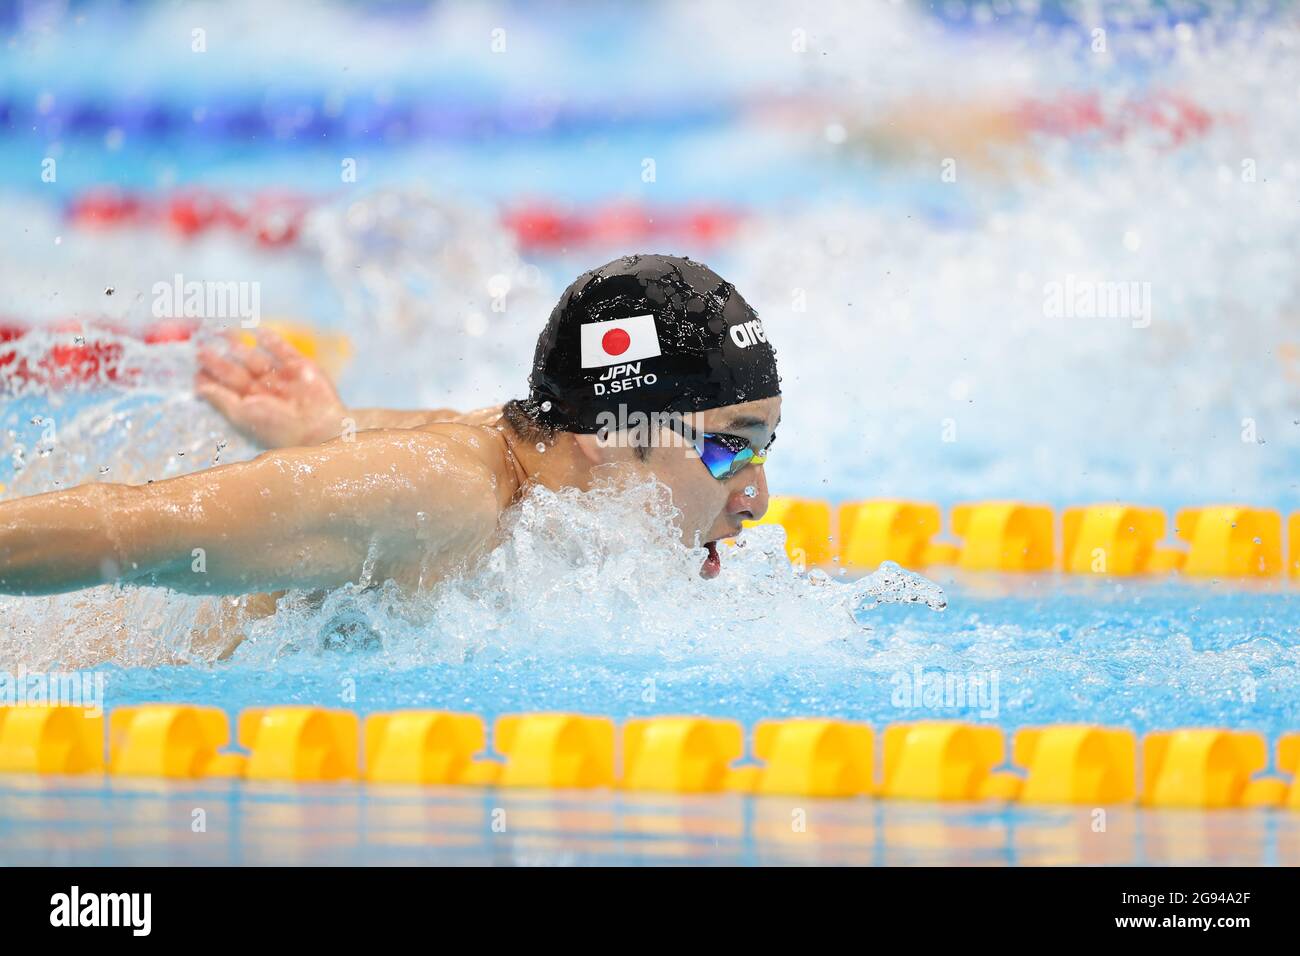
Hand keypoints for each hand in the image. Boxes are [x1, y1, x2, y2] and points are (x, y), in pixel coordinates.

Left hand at [196, 329, 346, 447]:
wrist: (317, 424)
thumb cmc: (276, 425)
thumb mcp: (241, 413)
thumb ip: (220, 398)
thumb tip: (198, 387)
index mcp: (250, 406)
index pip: (224, 389)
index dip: (209, 377)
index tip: (194, 366)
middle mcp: (265, 392)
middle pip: (237, 373)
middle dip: (219, 361)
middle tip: (201, 348)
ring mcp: (282, 379)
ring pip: (257, 359)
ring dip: (240, 348)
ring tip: (223, 334)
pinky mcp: (300, 367)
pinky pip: (283, 350)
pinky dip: (271, 341)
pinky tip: (257, 331)